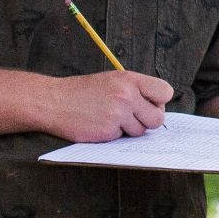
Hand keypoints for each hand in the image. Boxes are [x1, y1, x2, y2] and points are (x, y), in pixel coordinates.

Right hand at [54, 70, 173, 141]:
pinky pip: (122, 138)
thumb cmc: (81, 92)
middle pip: (158, 117)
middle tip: (132, 118)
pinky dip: (114, 135)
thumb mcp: (111, 80)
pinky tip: (100, 125)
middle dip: (147, 121)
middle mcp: (126, 95)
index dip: (159, 102)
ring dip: (128, 130)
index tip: (149, 105)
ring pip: (141, 131)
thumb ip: (135, 90)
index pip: (165, 91)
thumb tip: (157, 105)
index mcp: (129, 79)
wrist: (52, 101)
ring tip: (110, 119)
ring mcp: (118, 113)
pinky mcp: (108, 130)